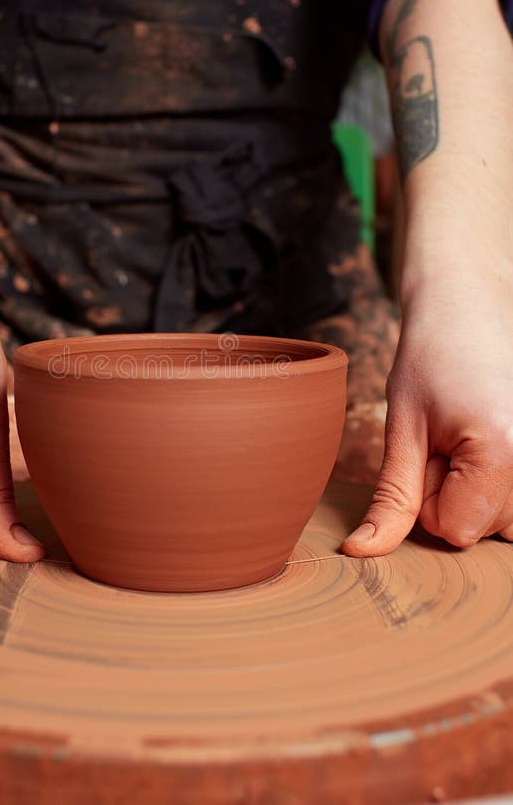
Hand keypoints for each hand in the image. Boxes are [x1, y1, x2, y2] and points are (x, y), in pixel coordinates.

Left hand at [342, 269, 512, 554]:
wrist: (468, 306)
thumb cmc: (429, 359)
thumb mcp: (403, 429)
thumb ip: (392, 498)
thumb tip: (361, 553)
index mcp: (502, 453)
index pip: (454, 530)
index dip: (428, 497)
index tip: (429, 449)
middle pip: (484, 529)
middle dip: (455, 494)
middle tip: (450, 438)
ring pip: (507, 519)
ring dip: (479, 490)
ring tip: (470, 438)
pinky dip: (499, 481)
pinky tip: (489, 439)